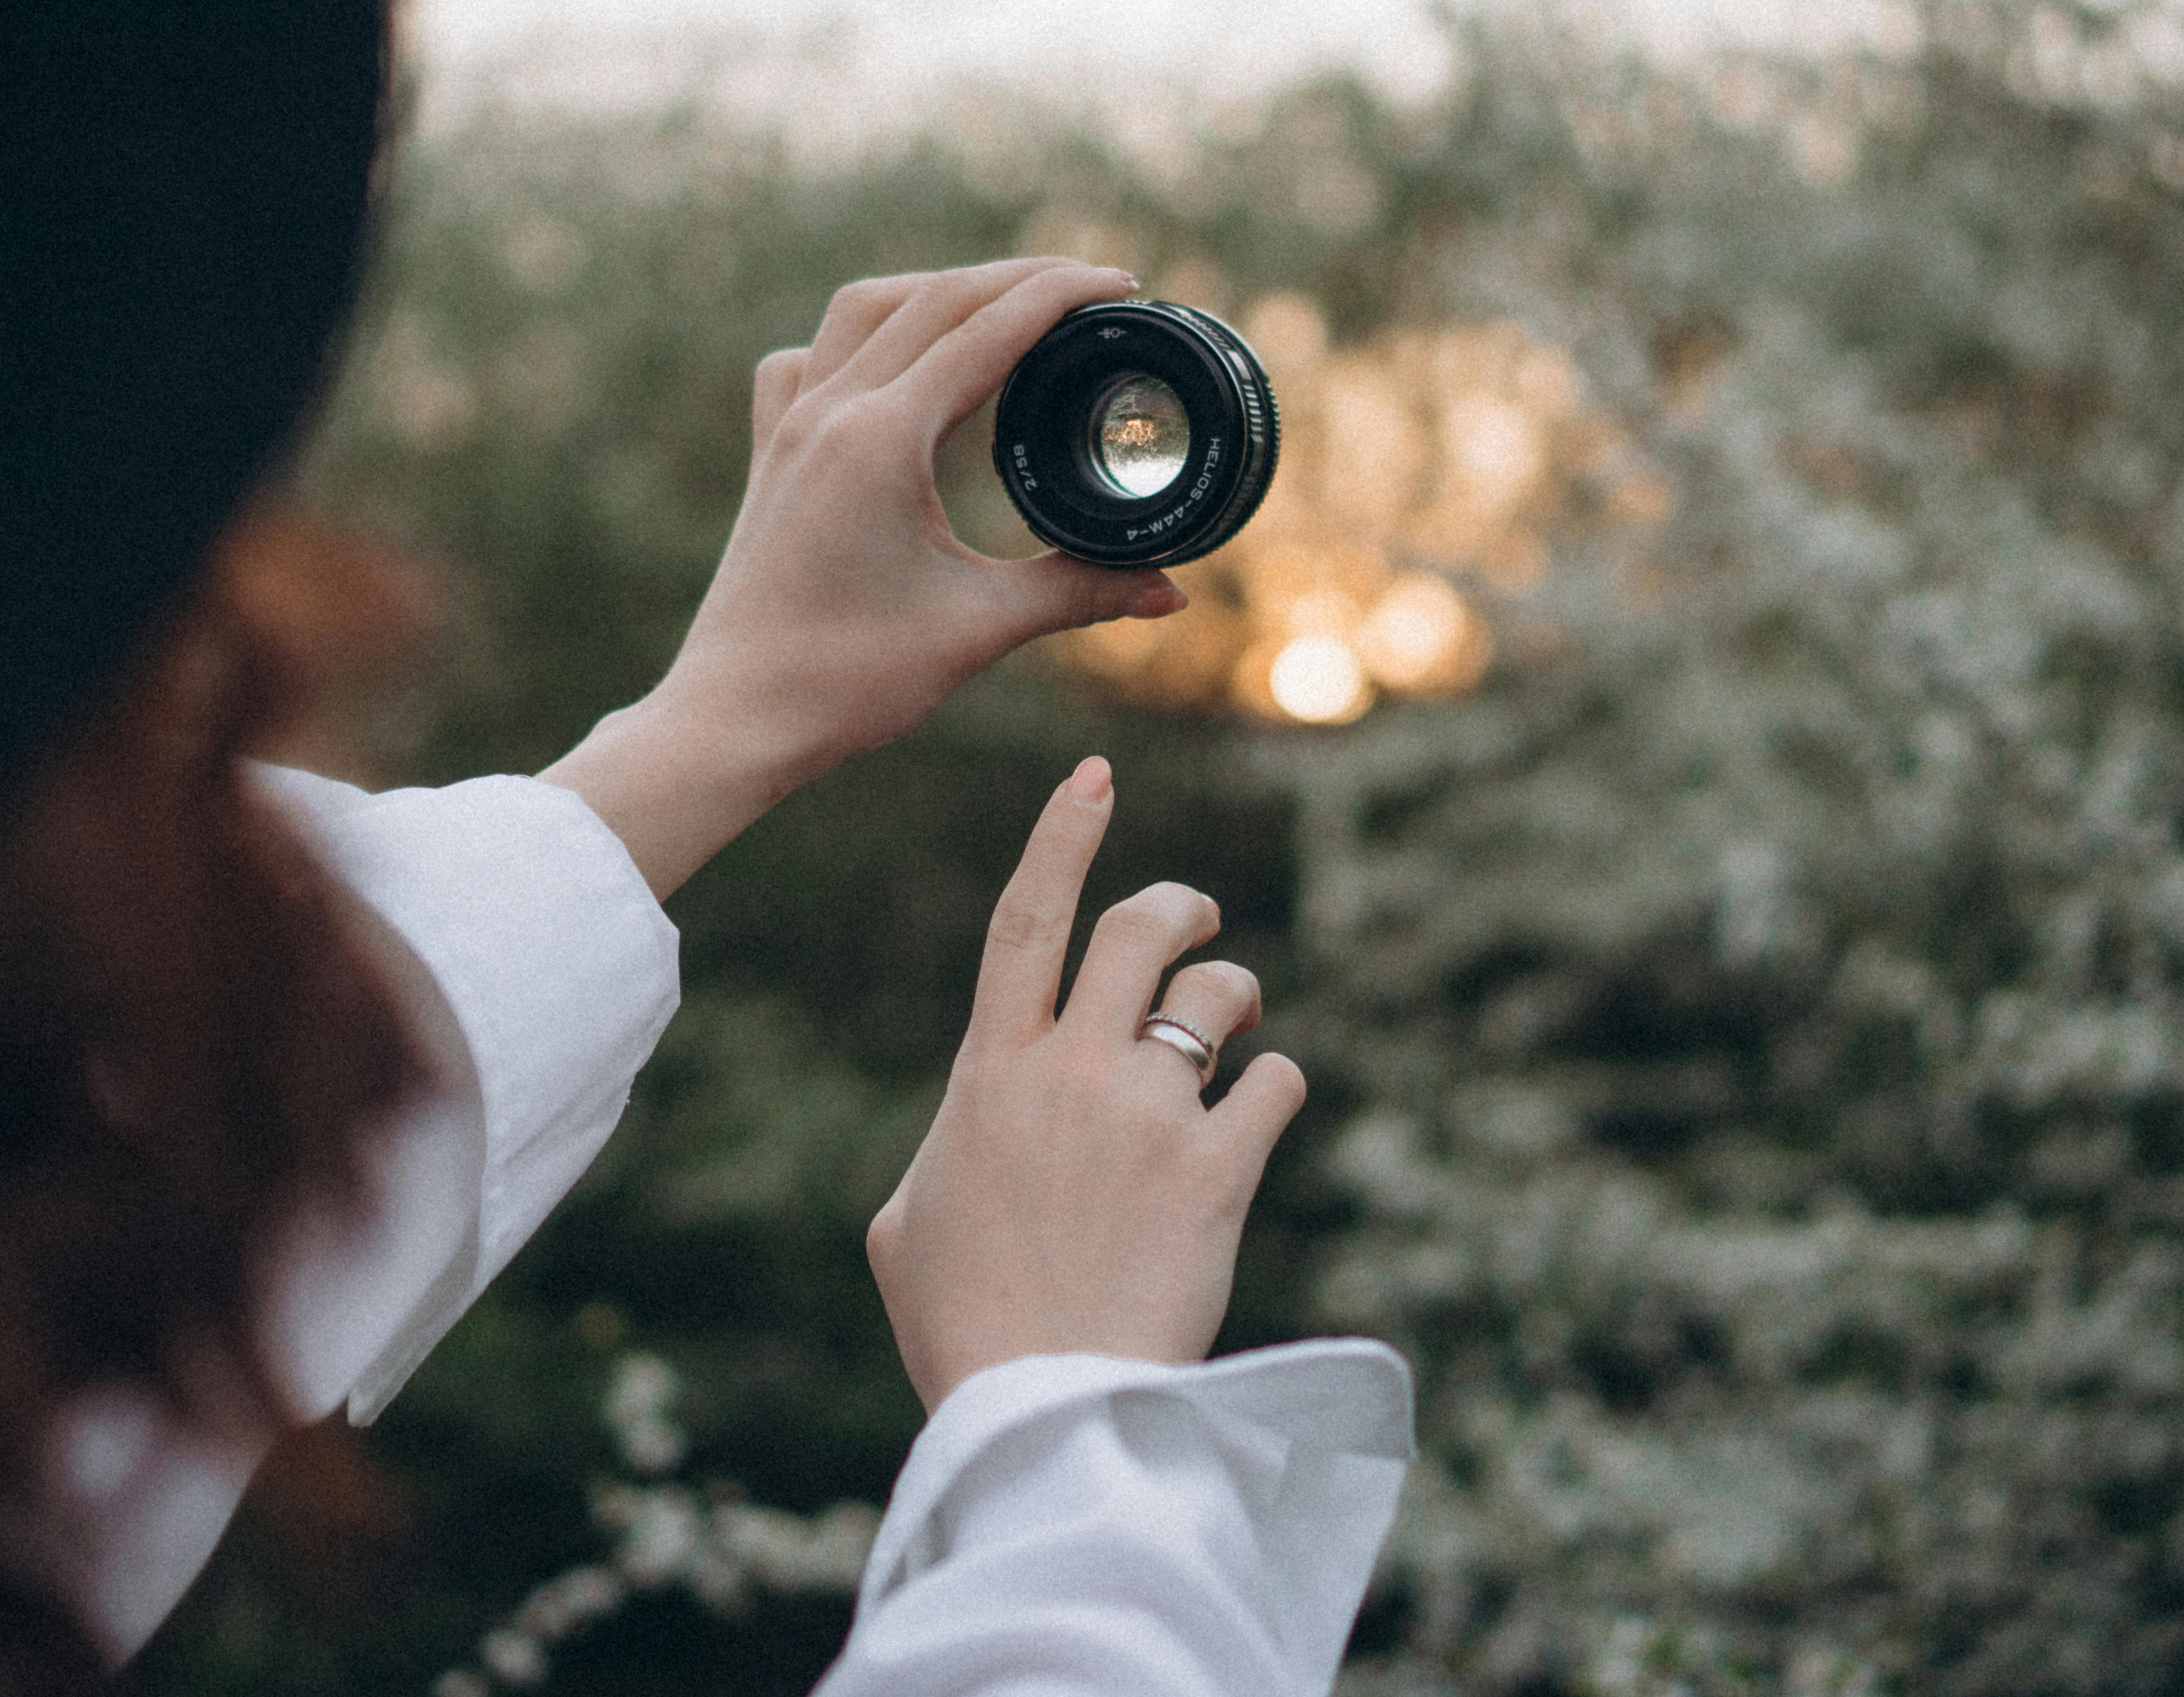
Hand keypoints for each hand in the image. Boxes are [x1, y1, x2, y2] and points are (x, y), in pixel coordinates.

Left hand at [542, 259, 1185, 896]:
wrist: (736, 717)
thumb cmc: (846, 679)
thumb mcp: (978, 629)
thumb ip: (1079, 594)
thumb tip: (1171, 593)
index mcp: (880, 437)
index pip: (987, 330)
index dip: (1062, 295)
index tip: (1121, 282)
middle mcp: (828, 412)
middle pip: (932, 299)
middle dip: (1016, 280)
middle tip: (1088, 285)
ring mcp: (789, 428)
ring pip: (864, 310)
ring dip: (936, 290)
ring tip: (1001, 302)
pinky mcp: (770, 456)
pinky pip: (806, 360)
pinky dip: (856, 340)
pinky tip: (888, 362)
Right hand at [865, 757, 1307, 1412]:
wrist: (1038, 1407)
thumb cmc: (961, 1328)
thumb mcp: (905, 1225)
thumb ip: (944, 1152)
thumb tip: (972, 1136)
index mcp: (989, 1076)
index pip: (1027, 923)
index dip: (1061, 839)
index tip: (1095, 776)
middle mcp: (1069, 1076)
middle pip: (1138, 931)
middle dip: (1179, 906)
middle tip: (1198, 922)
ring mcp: (1145, 1118)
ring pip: (1215, 998)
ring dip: (1235, 996)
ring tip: (1237, 1025)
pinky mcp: (1215, 1171)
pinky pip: (1276, 1084)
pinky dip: (1277, 1085)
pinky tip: (1264, 1110)